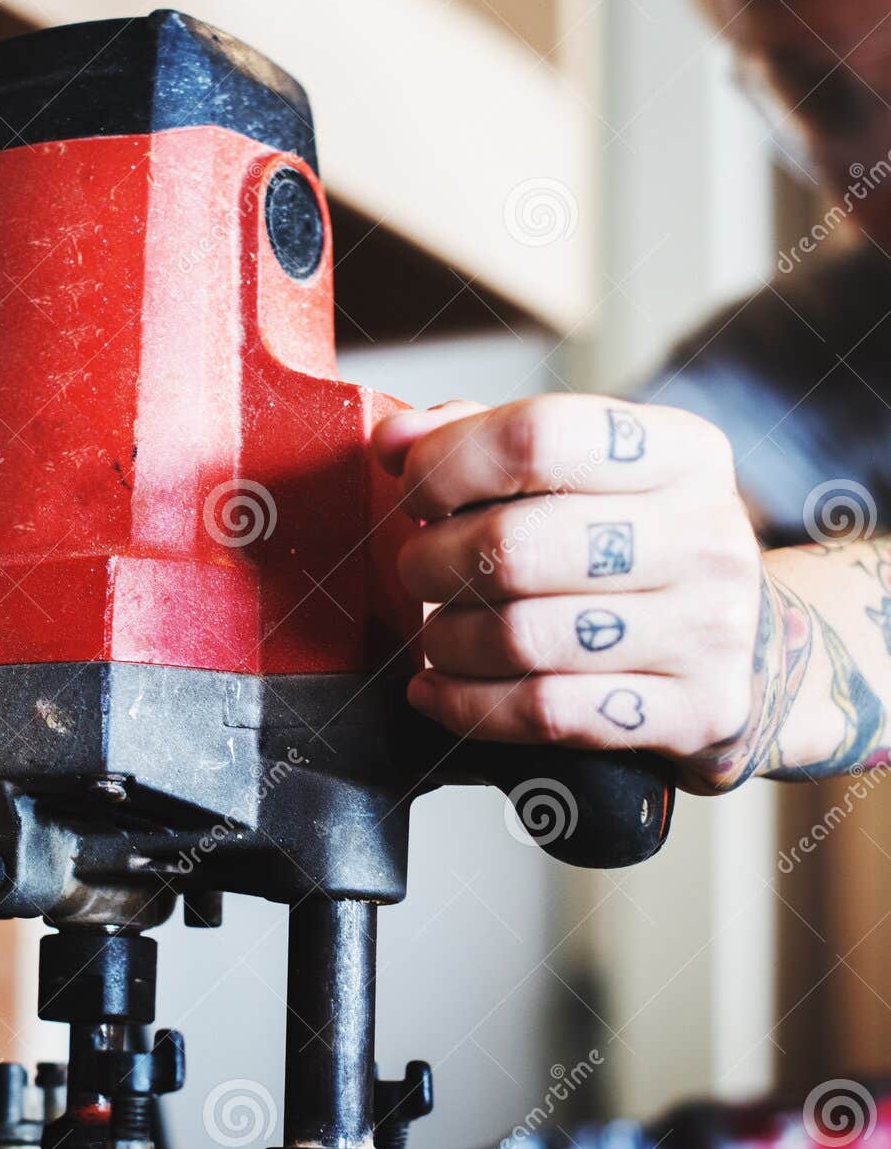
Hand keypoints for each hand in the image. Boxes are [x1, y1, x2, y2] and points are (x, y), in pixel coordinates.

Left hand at [373, 394, 778, 794]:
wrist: (754, 653)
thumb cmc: (631, 550)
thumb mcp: (583, 475)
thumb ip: (482, 441)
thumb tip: (394, 440)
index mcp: (680, 452)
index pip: (537, 436)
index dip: (447, 464)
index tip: (415, 493)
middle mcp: (706, 535)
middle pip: (514, 546)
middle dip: (431, 563)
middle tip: (418, 572)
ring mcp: (708, 629)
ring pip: (520, 636)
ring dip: (446, 639)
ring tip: (438, 633)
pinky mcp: (695, 711)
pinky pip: (543, 712)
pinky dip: (466, 705)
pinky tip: (438, 691)